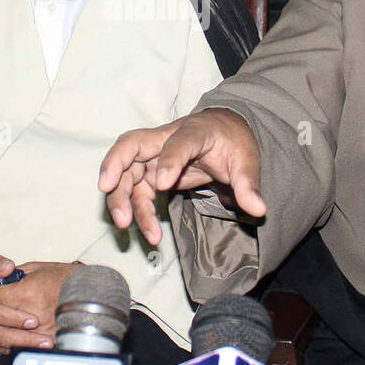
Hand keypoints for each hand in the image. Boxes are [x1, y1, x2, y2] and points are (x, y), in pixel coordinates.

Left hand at [0, 261, 78, 347]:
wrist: (92, 290)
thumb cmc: (67, 277)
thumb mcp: (36, 268)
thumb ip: (10, 275)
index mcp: (26, 294)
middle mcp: (31, 315)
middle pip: (0, 319)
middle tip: (1, 306)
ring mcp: (40, 331)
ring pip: (10, 336)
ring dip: (7, 329)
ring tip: (13, 319)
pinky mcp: (49, 340)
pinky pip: (27, 346)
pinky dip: (21, 341)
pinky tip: (23, 334)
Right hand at [98, 109, 265, 246]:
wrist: (225, 133)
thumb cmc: (233, 143)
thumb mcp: (247, 161)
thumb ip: (249, 184)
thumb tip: (259, 209)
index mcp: (195, 131)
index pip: (178, 142)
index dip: (169, 161)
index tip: (163, 184)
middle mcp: (166, 140)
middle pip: (131, 144)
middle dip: (114, 165)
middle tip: (105, 190)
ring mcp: (155, 157)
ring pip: (127, 172)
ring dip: (120, 197)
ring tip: (125, 225)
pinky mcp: (151, 175)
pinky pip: (137, 192)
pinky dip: (137, 211)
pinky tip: (149, 232)